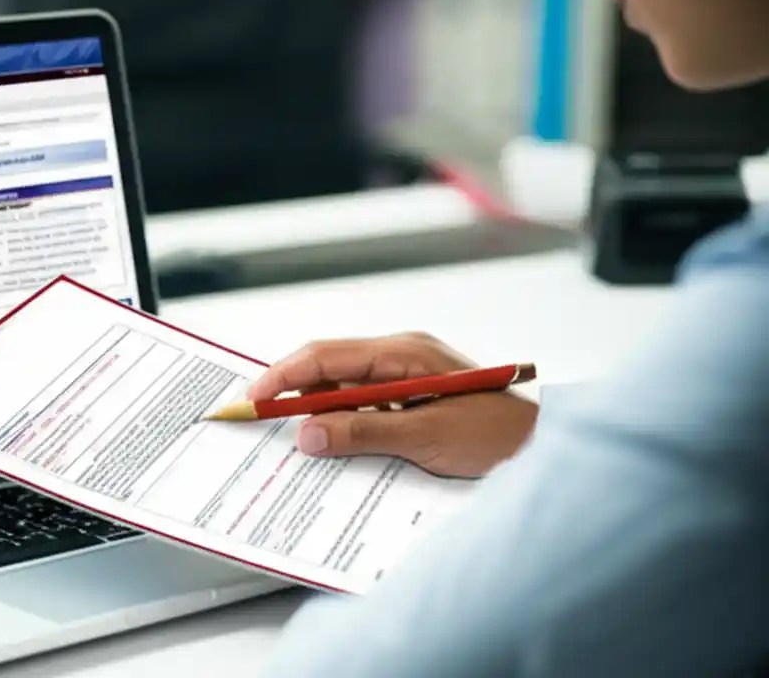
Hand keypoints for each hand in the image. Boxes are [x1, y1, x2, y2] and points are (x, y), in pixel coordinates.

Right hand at [246, 333, 537, 477]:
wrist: (545, 448)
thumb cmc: (500, 436)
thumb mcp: (426, 438)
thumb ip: (364, 433)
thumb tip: (308, 434)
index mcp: (403, 353)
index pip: (326, 356)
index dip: (284, 376)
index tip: (254, 398)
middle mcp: (401, 356)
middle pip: (329, 368)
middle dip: (293, 395)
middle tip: (260, 421)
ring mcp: (406, 374)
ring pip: (343, 389)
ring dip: (319, 413)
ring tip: (295, 441)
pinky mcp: (410, 397)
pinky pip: (363, 404)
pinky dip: (342, 422)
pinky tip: (333, 445)